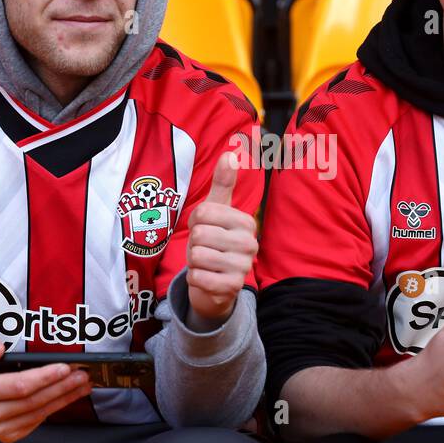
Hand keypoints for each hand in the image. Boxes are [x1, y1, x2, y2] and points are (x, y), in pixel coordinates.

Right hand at [0, 336, 91, 442]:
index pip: (18, 386)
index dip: (44, 378)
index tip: (65, 367)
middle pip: (33, 401)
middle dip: (61, 387)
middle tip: (82, 375)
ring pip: (38, 413)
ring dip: (64, 398)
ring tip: (82, 384)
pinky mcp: (8, 436)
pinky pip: (36, 422)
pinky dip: (55, 408)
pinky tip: (69, 396)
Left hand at [185, 151, 257, 328]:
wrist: (215, 284)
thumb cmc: (213, 242)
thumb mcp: (216, 211)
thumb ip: (223, 184)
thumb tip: (231, 154)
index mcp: (246, 222)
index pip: (204, 212)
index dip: (195, 222)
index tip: (205, 229)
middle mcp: (250, 244)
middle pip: (200, 234)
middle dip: (194, 243)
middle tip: (204, 248)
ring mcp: (243, 267)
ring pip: (197, 255)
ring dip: (193, 261)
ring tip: (205, 263)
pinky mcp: (232, 288)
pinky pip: (198, 277)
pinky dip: (194, 278)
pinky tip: (205, 278)